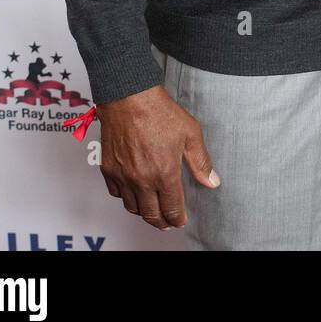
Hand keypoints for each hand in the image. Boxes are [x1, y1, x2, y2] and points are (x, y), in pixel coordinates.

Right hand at [97, 84, 218, 229]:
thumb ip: (201, 162)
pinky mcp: (108, 169)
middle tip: (168, 223)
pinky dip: (126, 198)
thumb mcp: (191, 134)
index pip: (171, 208)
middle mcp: (141, 179)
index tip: (181, 221)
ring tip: (152, 210)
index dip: (178, 218)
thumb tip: (212, 181)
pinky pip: (116, 193)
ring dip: (144, 212)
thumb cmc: (160, 113)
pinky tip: (133, 193)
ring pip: (132, 207)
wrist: (129, 99)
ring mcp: (123, 176)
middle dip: (161, 222)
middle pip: (150, 214)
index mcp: (164, 173)